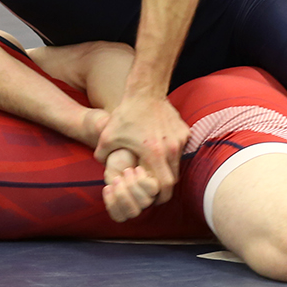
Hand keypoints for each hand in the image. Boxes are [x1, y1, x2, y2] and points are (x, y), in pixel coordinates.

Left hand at [94, 93, 185, 207]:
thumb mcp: (107, 137)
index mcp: (154, 154)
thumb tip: (103, 170)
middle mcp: (172, 149)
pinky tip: (158, 146)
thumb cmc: (125, 114)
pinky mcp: (184, 132)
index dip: (158, 195)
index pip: (165, 186)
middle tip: (151, 186)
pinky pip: (179, 150)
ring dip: (166, 168)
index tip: (150, 196)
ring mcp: (180, 140)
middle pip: (173, 179)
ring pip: (177, 164)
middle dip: (163, 186)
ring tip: (153, 165)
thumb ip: (102, 157)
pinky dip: (170, 153)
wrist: (145, 90)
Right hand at [102, 147, 161, 221]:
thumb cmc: (120, 159)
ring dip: (132, 187)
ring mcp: (151, 194)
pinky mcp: (160, 183)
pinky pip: (152, 190)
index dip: (112, 204)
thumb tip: (116, 194)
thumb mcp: (112, 174)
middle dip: (123, 196)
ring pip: (144, 202)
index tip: (107, 187)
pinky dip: (141, 180)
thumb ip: (114, 187)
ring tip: (127, 171)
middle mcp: (139, 201)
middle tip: (118, 179)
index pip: (119, 217)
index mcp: (126, 202)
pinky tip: (135, 170)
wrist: (129, 143)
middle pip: (133, 212)